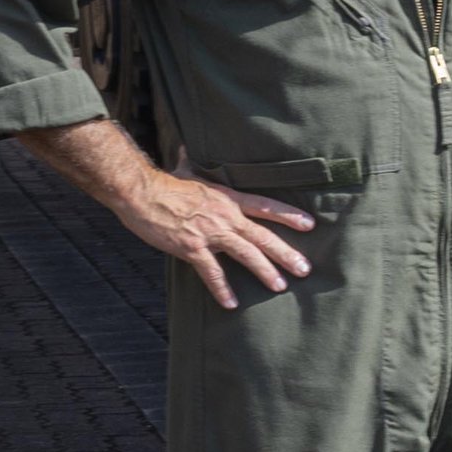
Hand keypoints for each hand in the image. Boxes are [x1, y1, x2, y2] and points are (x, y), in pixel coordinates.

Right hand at [117, 165, 313, 309]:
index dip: (289, 215)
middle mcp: (225, 216)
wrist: (140, 192)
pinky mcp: (192, 248)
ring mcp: (210, 233)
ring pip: (246, 254)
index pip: (265, 207)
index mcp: (227, 198)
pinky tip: (231, 304)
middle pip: (263, 236)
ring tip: (280, 286)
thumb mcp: (185, 169)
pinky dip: (222, 289)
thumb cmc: (163, 182)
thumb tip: (187, 148)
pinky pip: (212, 272)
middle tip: (305, 269)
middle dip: (286, 253)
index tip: (310, 225)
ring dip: (265, 271)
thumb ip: (192, 162)